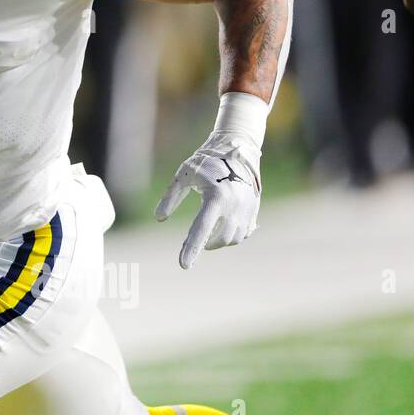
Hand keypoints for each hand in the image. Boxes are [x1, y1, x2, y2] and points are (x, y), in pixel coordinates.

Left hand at [155, 131, 261, 269]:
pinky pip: (243, 233)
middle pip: (218, 239)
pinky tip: (221, 231)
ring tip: (206, 236)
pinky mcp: (254, 211)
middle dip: (204, 244)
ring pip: (232, 239)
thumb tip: (159, 218)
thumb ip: (171, 197)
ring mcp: (248, 210)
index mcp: (216, 197)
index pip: (201, 230)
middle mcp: (235, 206)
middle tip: (193, 243)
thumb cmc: (206, 161)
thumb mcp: (183, 175)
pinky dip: (230, 237)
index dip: (191, 249)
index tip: (183, 265)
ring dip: (217, 242)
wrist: (237, 149)